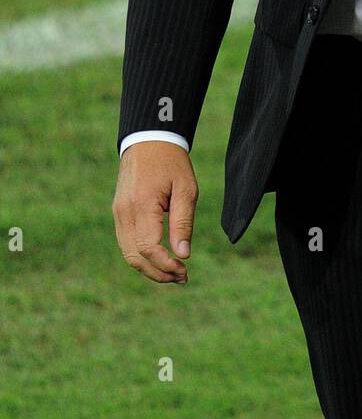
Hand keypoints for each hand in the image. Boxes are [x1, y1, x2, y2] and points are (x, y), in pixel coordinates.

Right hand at [112, 142, 198, 283]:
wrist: (148, 140)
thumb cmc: (172, 162)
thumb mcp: (186, 189)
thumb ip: (183, 223)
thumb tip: (183, 255)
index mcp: (142, 205)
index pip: (148, 248)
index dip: (165, 265)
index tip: (184, 270)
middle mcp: (124, 212)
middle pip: (134, 257)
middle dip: (157, 273)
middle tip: (182, 278)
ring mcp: (118, 213)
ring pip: (127, 253)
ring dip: (149, 268)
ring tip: (174, 273)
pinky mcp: (118, 212)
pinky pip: (126, 242)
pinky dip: (141, 256)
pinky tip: (160, 258)